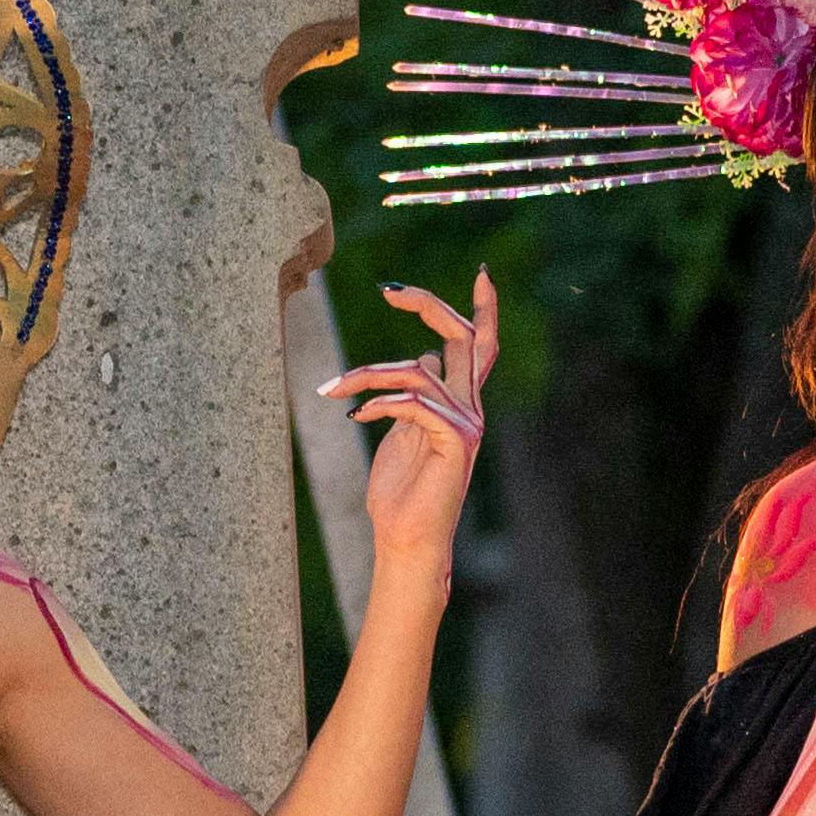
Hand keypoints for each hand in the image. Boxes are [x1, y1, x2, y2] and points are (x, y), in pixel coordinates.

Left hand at [322, 273, 500, 576]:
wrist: (404, 541)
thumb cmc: (399, 495)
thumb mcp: (401, 433)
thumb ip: (411, 396)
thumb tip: (420, 360)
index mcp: (459, 404)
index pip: (478, 347)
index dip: (482, 309)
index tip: (481, 273)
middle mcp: (469, 409)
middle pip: (462, 338)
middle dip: (428, 306)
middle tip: (389, 290)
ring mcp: (467, 425)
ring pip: (419, 371)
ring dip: (368, 374)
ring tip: (333, 388)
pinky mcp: (455, 442)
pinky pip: (416, 404)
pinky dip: (382, 403)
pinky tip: (357, 416)